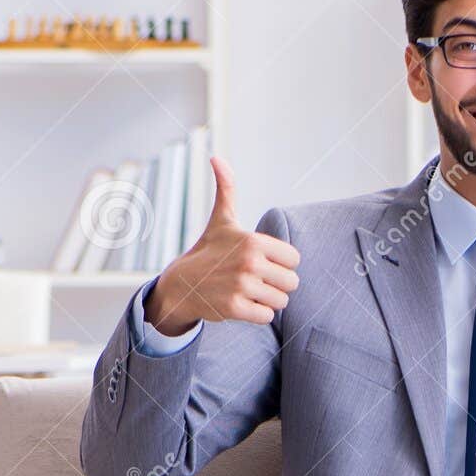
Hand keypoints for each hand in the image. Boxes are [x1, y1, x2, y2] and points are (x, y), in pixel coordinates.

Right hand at [144, 156, 300, 334]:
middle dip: (277, 285)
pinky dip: (257, 314)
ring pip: (281, 302)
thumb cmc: (208, 251)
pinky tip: (242, 305)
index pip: (294, 260)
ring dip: (268, 301)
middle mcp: (250, 262)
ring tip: (249, 292)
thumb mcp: (221, 219)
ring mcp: (242, 287)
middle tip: (256, 281)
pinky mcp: (235, 309)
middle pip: (291, 283)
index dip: (282, 264)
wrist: (182, 284)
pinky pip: (266, 317)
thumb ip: (227, 188)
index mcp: (254, 240)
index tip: (264, 263)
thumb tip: (216, 157)